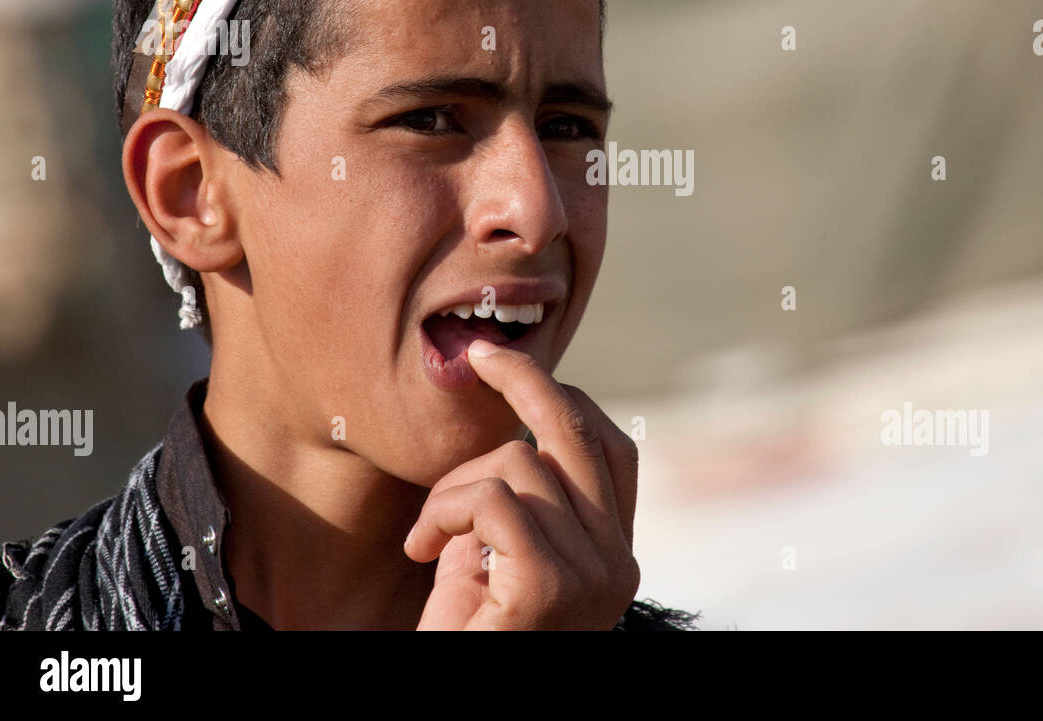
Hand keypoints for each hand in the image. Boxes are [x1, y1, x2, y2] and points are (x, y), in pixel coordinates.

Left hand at [403, 339, 641, 628]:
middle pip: (579, 432)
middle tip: (477, 355)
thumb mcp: (493, 559)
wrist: (453, 699)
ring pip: (518, 465)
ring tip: (426, 534)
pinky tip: (423, 548)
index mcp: (615, 553)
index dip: (561, 396)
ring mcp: (592, 577)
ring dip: (450, 488)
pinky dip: (446, 511)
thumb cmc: (465, 640)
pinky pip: (493, 500)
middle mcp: (619, 563)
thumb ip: (513, 502)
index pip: (609, 447)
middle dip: (524, 379)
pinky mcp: (551, 591)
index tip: (506, 368)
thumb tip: (507, 421)